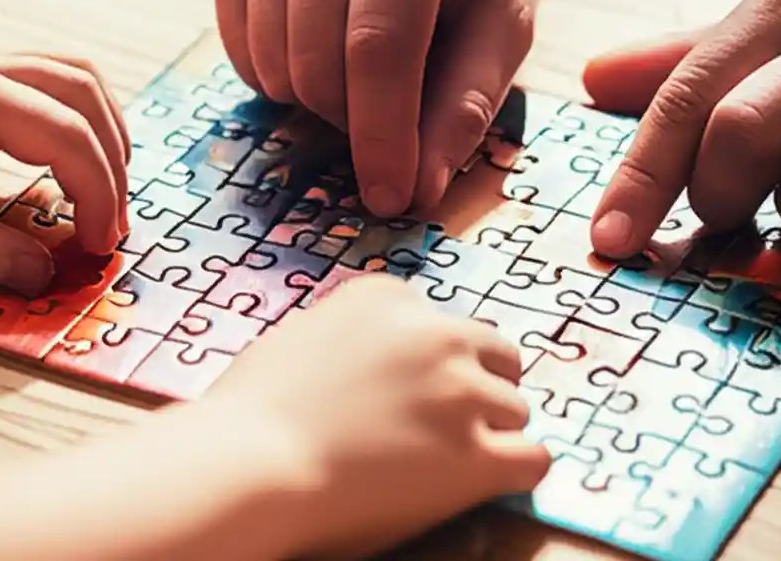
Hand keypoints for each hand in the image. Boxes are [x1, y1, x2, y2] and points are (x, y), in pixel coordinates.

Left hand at [0, 55, 129, 293]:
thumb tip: (41, 274)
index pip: (66, 134)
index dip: (97, 192)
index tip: (97, 244)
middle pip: (84, 94)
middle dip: (111, 162)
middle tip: (107, 224)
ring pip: (74, 75)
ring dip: (104, 128)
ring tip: (104, 188)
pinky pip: (50, 79)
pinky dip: (78, 116)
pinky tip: (69, 157)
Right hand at [208, 274, 549, 557]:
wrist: (247, 467)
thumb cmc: (250, 415)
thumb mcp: (299, 336)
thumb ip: (349, 335)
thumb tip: (364, 357)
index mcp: (389, 298)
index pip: (445, 324)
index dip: (436, 364)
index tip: (414, 392)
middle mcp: (436, 334)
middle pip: (497, 356)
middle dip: (479, 387)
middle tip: (445, 426)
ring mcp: (460, 393)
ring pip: (516, 409)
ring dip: (491, 434)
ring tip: (445, 464)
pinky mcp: (475, 455)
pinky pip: (533, 458)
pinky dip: (517, 470)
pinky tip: (490, 481)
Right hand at [213, 0, 540, 215]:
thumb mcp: (506, 20)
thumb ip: (466, 103)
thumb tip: (420, 188)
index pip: (379, 42)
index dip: (383, 133)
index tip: (392, 197)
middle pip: (317, 61)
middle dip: (355, 125)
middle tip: (396, 129)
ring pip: (273, 64)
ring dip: (320, 104)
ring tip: (368, 78)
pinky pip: (242, 53)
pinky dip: (282, 81)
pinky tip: (324, 54)